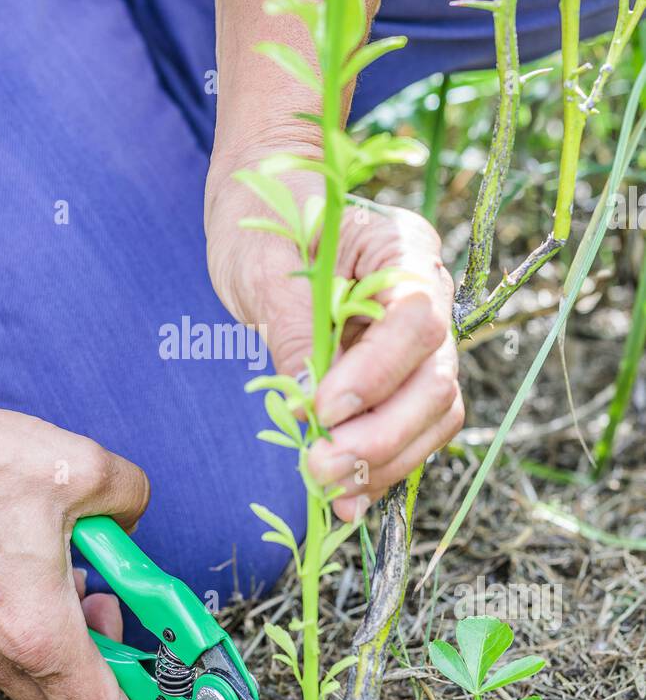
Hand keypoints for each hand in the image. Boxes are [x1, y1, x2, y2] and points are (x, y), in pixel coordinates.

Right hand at [0, 373, 149, 699]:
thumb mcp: (78, 467)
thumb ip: (128, 496)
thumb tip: (131, 513)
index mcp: (34, 630)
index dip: (144, 698)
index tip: (163, 672)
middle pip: (62, 696)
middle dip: (102, 661)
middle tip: (111, 603)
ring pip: (21, 669)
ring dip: (58, 637)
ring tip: (67, 572)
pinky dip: (17, 620)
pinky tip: (20, 559)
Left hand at [207, 155, 462, 521]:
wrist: (267, 201)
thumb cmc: (264, 214)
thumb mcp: (262, 261)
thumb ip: (293, 324)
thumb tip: (314, 401)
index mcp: (403, 250)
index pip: (417, 321)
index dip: (378, 374)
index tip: (323, 408)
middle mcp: (426, 296)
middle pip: (437, 380)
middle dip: (384, 436)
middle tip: (322, 468)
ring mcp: (419, 341)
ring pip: (434, 415)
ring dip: (386, 463)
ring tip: (328, 490)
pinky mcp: (397, 376)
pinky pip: (409, 430)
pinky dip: (382, 469)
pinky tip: (346, 498)